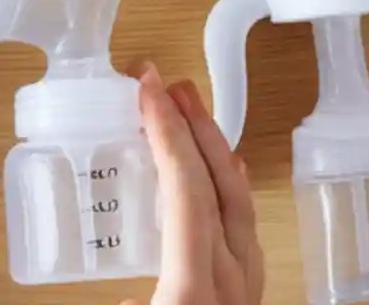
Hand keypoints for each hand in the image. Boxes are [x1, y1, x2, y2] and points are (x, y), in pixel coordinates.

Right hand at [123, 62, 264, 304]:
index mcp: (192, 291)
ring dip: (215, 152)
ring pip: (239, 205)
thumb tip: (125, 294)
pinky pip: (247, 231)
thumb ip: (120, 304)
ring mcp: (245, 292)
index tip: (150, 89)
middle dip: (195, 128)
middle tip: (169, 85)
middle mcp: (229, 284)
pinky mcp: (248, 300)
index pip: (186, 192)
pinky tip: (228, 175)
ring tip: (192, 113)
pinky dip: (233, 191)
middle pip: (220, 187)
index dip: (169, 134)